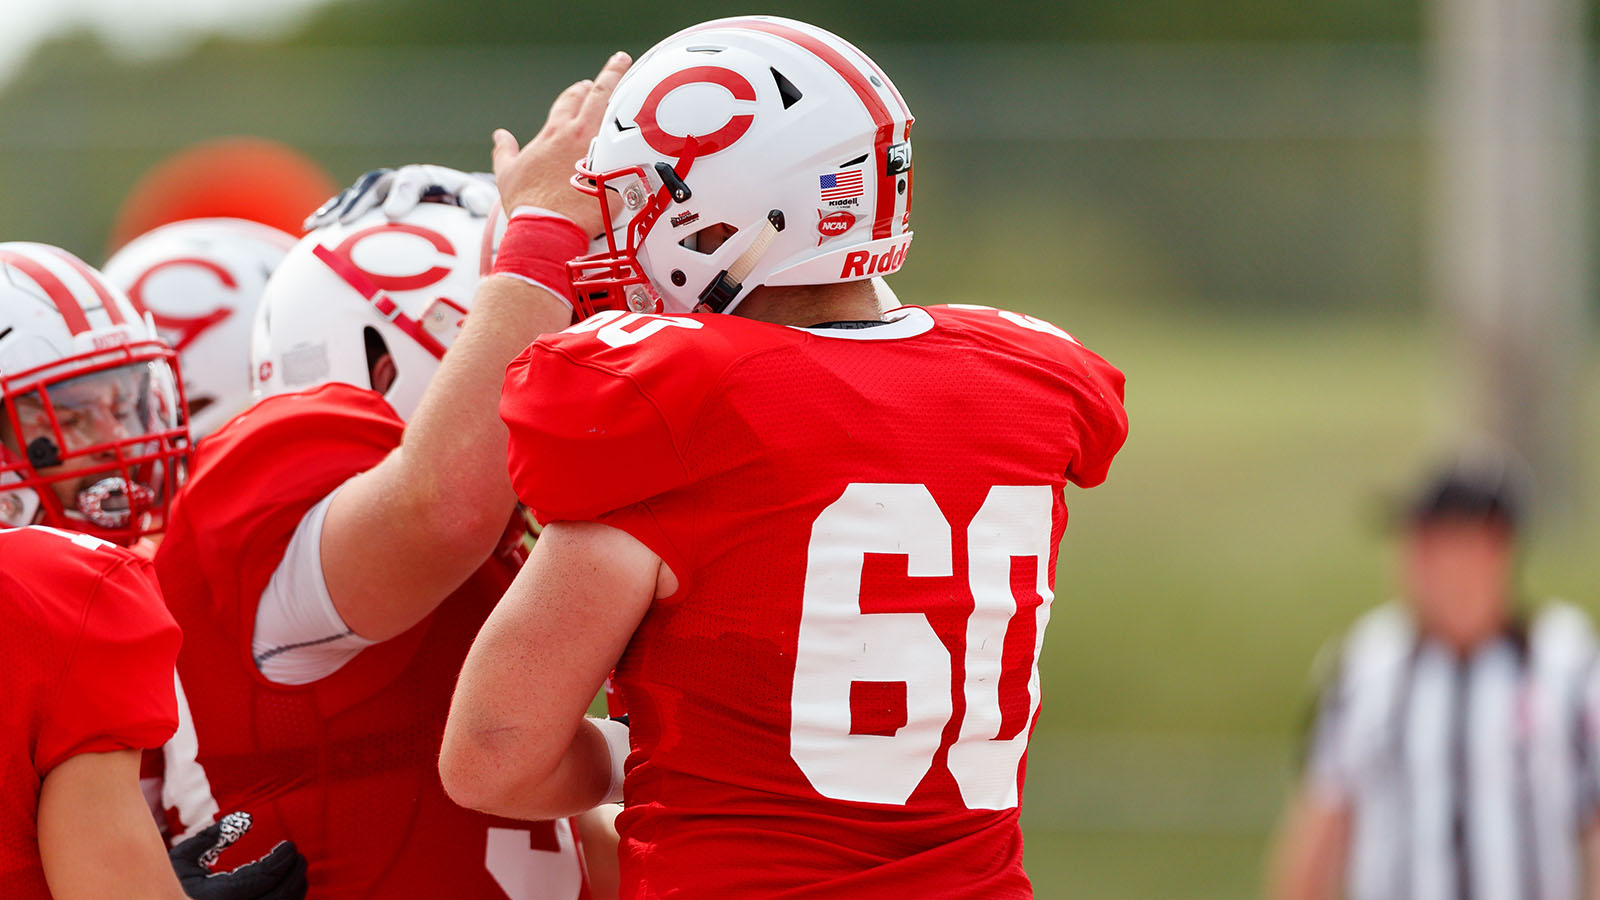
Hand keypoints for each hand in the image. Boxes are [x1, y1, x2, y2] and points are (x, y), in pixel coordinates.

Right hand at [170, 812, 308, 899]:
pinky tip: (286, 887)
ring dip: (294, 890)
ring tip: (296, 869)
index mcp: (213, 898)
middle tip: (299, 857)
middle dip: (294, 875)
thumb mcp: (182, 859)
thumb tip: (246, 818)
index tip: (290, 846)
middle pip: (277, 898)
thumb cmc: (169, 883)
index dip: (280, 861)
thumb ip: (211, 837)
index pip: (260, 879)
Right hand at [304, 165, 497, 229]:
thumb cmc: (473, 205)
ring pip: (356, 195)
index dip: (402, 195)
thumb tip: (476, 206)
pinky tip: (311, 229)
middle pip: (376, 186)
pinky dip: (331, 215)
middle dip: (360, 203)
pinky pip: (348, 206)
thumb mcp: (481, 201)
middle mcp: (402, 179)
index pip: (412, 181)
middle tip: (346, 222)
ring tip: (319, 226)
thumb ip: (479, 201)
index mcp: (428, 177)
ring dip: (338, 209)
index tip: (392, 213)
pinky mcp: (374, 204)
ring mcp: (385, 191)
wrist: (463, 202)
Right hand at [491, 51, 631, 234]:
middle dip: (611, 74)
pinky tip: (653, 130)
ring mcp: (602, 150)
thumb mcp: (507, 172)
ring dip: (629, 100)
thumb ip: (504, 150)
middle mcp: (580, 135)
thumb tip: (500, 136)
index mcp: (555, 132)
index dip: (578, 90)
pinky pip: (635, 150)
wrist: (547, 226)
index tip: (585, 85)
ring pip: (620, 116)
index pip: (569, 99)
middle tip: (621, 61)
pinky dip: (642, 137)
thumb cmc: (527, 203)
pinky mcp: (618, 170)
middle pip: (599, 94)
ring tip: (640, 85)